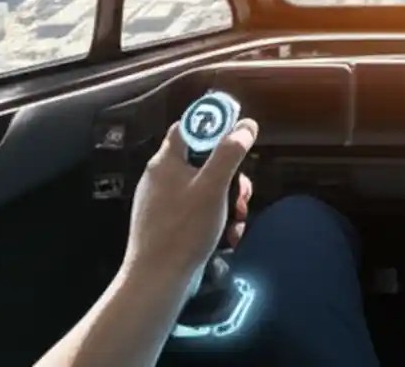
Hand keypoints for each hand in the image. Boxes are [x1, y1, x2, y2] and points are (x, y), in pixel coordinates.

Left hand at [122, 118, 258, 282]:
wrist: (158, 280)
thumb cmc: (184, 229)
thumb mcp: (213, 187)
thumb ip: (230, 153)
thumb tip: (246, 125)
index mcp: (166, 162)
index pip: (188, 127)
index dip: (214, 125)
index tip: (238, 135)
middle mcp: (161, 178)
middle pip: (203, 161)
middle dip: (230, 176)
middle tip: (243, 194)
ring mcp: (163, 203)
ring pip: (205, 190)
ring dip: (227, 203)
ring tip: (237, 222)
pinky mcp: (169, 226)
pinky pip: (197, 213)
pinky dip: (216, 221)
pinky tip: (227, 238)